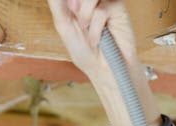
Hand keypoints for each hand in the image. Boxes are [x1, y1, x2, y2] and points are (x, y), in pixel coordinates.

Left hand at [48, 0, 161, 125]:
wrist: (103, 70)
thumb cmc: (84, 52)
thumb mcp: (64, 27)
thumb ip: (58, 6)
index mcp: (77, 1)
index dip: (68, 0)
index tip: (68, 10)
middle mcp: (91, 0)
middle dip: (74, 4)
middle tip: (74, 13)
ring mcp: (105, 1)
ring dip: (84, 15)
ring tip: (85, 28)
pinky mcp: (117, 8)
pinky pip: (101, 10)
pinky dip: (95, 29)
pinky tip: (96, 40)